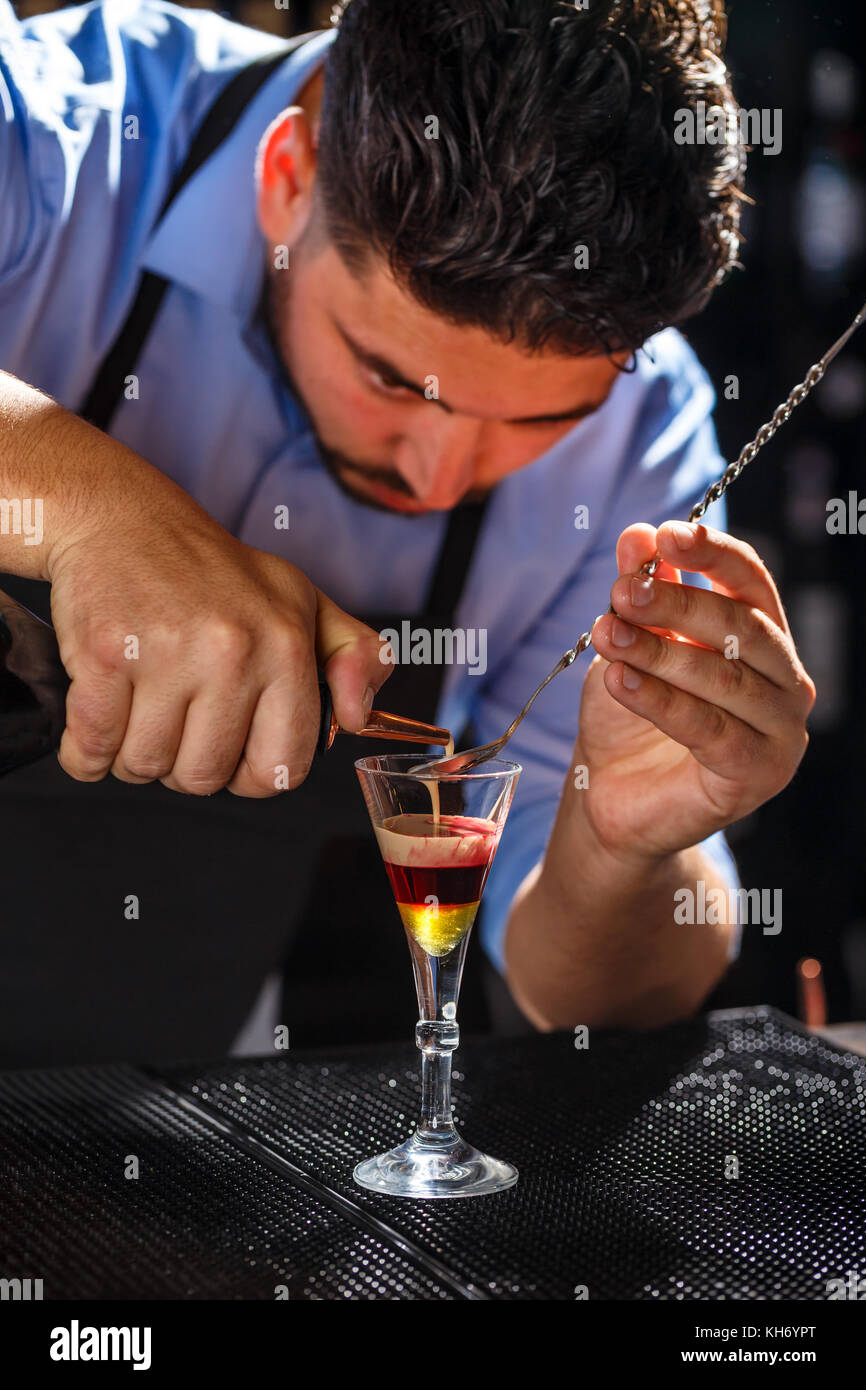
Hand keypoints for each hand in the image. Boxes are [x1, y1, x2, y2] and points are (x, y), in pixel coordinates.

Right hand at [48, 458, 388, 796]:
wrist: (122, 518)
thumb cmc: (213, 571)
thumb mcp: (302, 600)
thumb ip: (352, 658)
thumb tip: (360, 717)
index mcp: (287, 645)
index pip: (281, 767)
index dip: (250, 774)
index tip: (232, 751)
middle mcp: (233, 651)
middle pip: (205, 777)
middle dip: (184, 764)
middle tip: (178, 720)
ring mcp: (166, 653)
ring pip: (146, 766)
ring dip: (133, 754)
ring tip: (141, 709)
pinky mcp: (105, 654)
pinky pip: (90, 747)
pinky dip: (85, 750)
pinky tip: (99, 716)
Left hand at [579, 520, 814, 860]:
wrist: (613, 795)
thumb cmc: (630, 713)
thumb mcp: (631, 641)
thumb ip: (642, 592)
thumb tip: (638, 536)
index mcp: (764, 637)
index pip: (751, 580)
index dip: (712, 552)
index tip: (664, 534)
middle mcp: (787, 680)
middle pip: (740, 626)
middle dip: (677, 603)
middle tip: (622, 591)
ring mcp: (781, 730)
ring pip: (722, 678)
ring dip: (658, 651)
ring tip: (605, 633)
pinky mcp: (758, 774)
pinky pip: (708, 728)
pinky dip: (659, 700)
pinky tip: (618, 679)